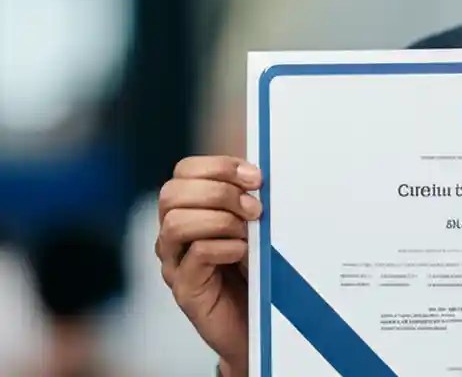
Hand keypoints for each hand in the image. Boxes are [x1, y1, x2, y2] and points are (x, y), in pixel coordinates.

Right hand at [155, 156, 262, 376]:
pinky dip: (223, 247)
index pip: (185, 171)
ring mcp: (176, 262)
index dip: (219, 166)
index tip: (255, 177)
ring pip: (175, 223)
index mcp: (190, 209)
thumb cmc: (258, 270)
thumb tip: (261, 174)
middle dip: (219, 193)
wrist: (261, 322)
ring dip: (219, 220)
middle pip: (172, 193)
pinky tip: (243, 253)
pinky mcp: (186, 290)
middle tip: (255, 209)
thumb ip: (251, 200)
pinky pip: (194, 256)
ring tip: (249, 234)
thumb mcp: (257, 227)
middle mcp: (174, 234)